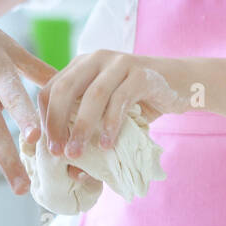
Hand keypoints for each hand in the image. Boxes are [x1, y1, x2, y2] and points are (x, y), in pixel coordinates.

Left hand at [37, 50, 189, 161]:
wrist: (180, 84)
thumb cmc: (140, 101)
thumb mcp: (108, 110)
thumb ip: (88, 126)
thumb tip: (68, 166)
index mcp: (81, 65)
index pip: (50, 88)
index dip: (44, 118)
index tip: (48, 148)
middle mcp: (96, 59)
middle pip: (65, 88)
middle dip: (56, 123)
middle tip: (57, 152)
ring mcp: (120, 63)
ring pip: (92, 95)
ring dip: (81, 127)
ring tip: (77, 153)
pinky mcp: (141, 73)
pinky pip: (120, 100)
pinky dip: (110, 124)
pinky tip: (107, 144)